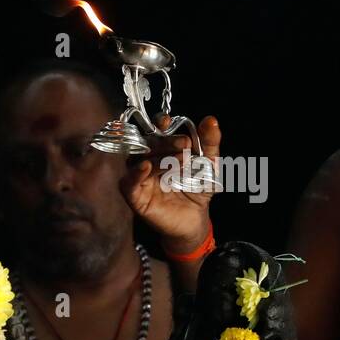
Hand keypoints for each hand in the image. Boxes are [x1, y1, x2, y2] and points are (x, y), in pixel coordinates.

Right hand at [120, 115, 220, 252]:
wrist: (196, 218)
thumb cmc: (198, 189)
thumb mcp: (209, 165)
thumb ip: (209, 143)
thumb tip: (211, 120)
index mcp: (162, 148)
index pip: (155, 130)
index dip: (159, 123)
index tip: (168, 121)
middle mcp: (147, 159)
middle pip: (148, 143)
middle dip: (166, 141)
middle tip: (185, 143)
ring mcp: (139, 177)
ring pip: (139, 160)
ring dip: (158, 157)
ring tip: (181, 159)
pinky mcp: (135, 196)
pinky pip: (128, 182)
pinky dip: (135, 173)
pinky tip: (146, 167)